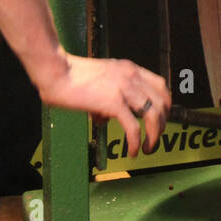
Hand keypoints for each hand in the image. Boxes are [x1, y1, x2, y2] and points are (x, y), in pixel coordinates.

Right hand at [36, 53, 169, 155]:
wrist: (56, 72)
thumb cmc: (70, 76)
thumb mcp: (98, 79)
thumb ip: (108, 95)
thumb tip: (105, 118)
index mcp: (129, 69)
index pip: (160, 85)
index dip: (164, 105)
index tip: (160, 119)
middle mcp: (131, 77)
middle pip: (162, 102)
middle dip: (162, 124)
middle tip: (155, 138)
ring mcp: (124, 89)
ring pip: (153, 115)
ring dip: (155, 136)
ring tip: (148, 149)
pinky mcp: (113, 103)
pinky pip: (133, 127)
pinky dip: (136, 142)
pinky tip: (133, 151)